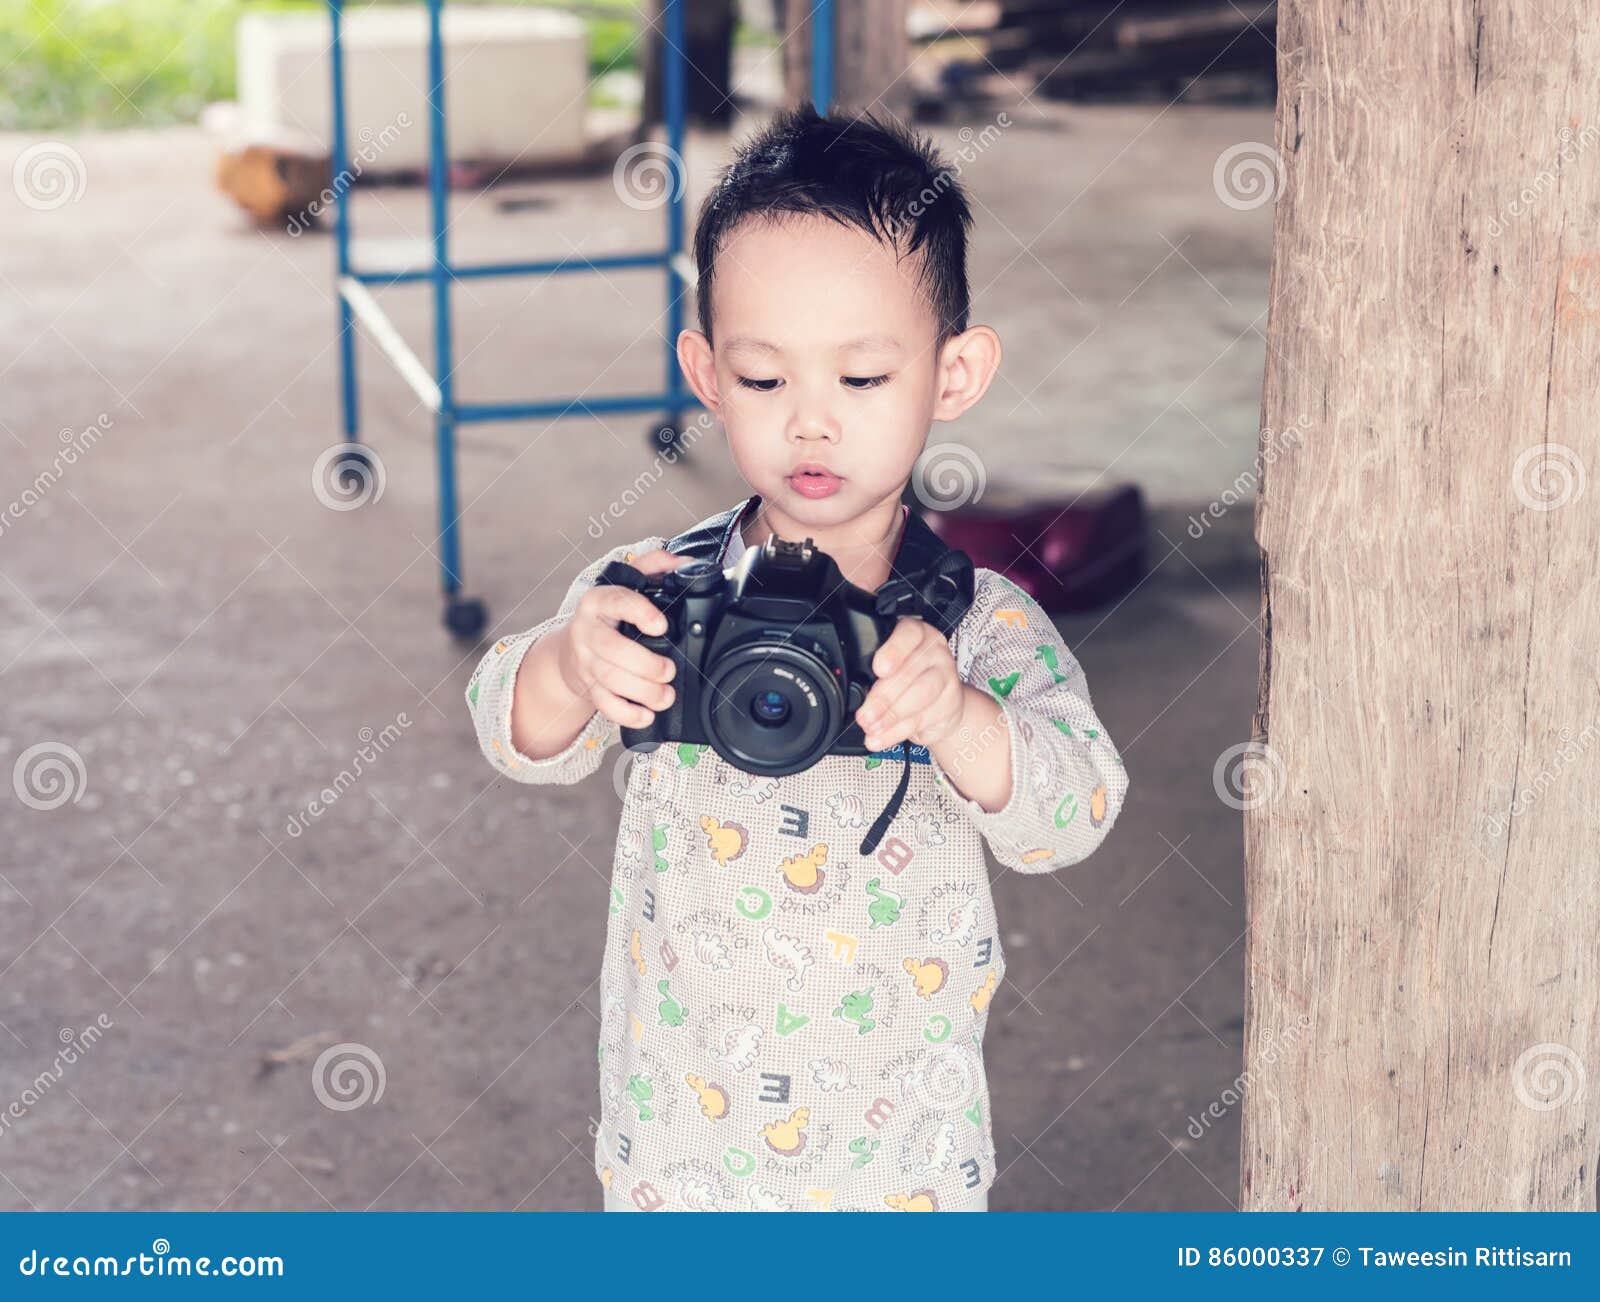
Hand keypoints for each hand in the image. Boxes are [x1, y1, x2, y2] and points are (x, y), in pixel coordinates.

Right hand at [557, 548, 685, 729]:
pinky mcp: (588, 688)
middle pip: (613, 650)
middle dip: (646, 664)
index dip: (639, 612)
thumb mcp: (625, 584)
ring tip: (666, 695)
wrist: (570, 650)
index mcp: (598, 601)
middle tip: (668, 669)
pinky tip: (647, 713)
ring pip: (610, 680)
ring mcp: (585, 662)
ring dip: (644, 692)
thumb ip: (653, 566)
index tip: (662, 626)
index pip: (616, 601)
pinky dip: (628, 714)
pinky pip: (605, 706)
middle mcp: (587, 631)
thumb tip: (685, 563)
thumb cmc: (607, 616)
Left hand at [855, 617, 966, 752]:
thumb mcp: (889, 667)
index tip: (879, 669)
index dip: (894, 650)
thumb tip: (850, 693)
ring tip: (871, 726)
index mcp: (916, 633)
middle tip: (864, 713)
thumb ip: (871, 673)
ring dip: (891, 714)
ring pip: (921, 694)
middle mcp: (934, 650)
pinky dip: (896, 732)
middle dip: (883, 696)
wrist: (941, 702)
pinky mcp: (950, 702)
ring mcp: (946, 675)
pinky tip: (880, 737)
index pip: (909, 634)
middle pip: (910, 671)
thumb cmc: (909, 678)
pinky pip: (922, 718)